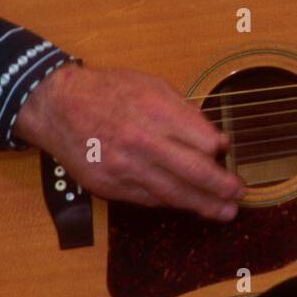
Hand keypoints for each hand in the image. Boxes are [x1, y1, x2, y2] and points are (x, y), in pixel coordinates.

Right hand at [12, 62, 244, 219]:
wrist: (58, 106)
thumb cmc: (108, 90)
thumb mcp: (152, 85)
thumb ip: (184, 111)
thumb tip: (214, 138)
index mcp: (157, 111)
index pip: (203, 140)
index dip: (219, 149)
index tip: (226, 152)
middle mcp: (143, 141)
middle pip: (194, 171)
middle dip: (221, 186)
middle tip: (238, 194)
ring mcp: (125, 167)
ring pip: (173, 193)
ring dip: (202, 205)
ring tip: (223, 212)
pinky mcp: (109, 185)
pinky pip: (148, 199)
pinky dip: (170, 203)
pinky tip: (186, 205)